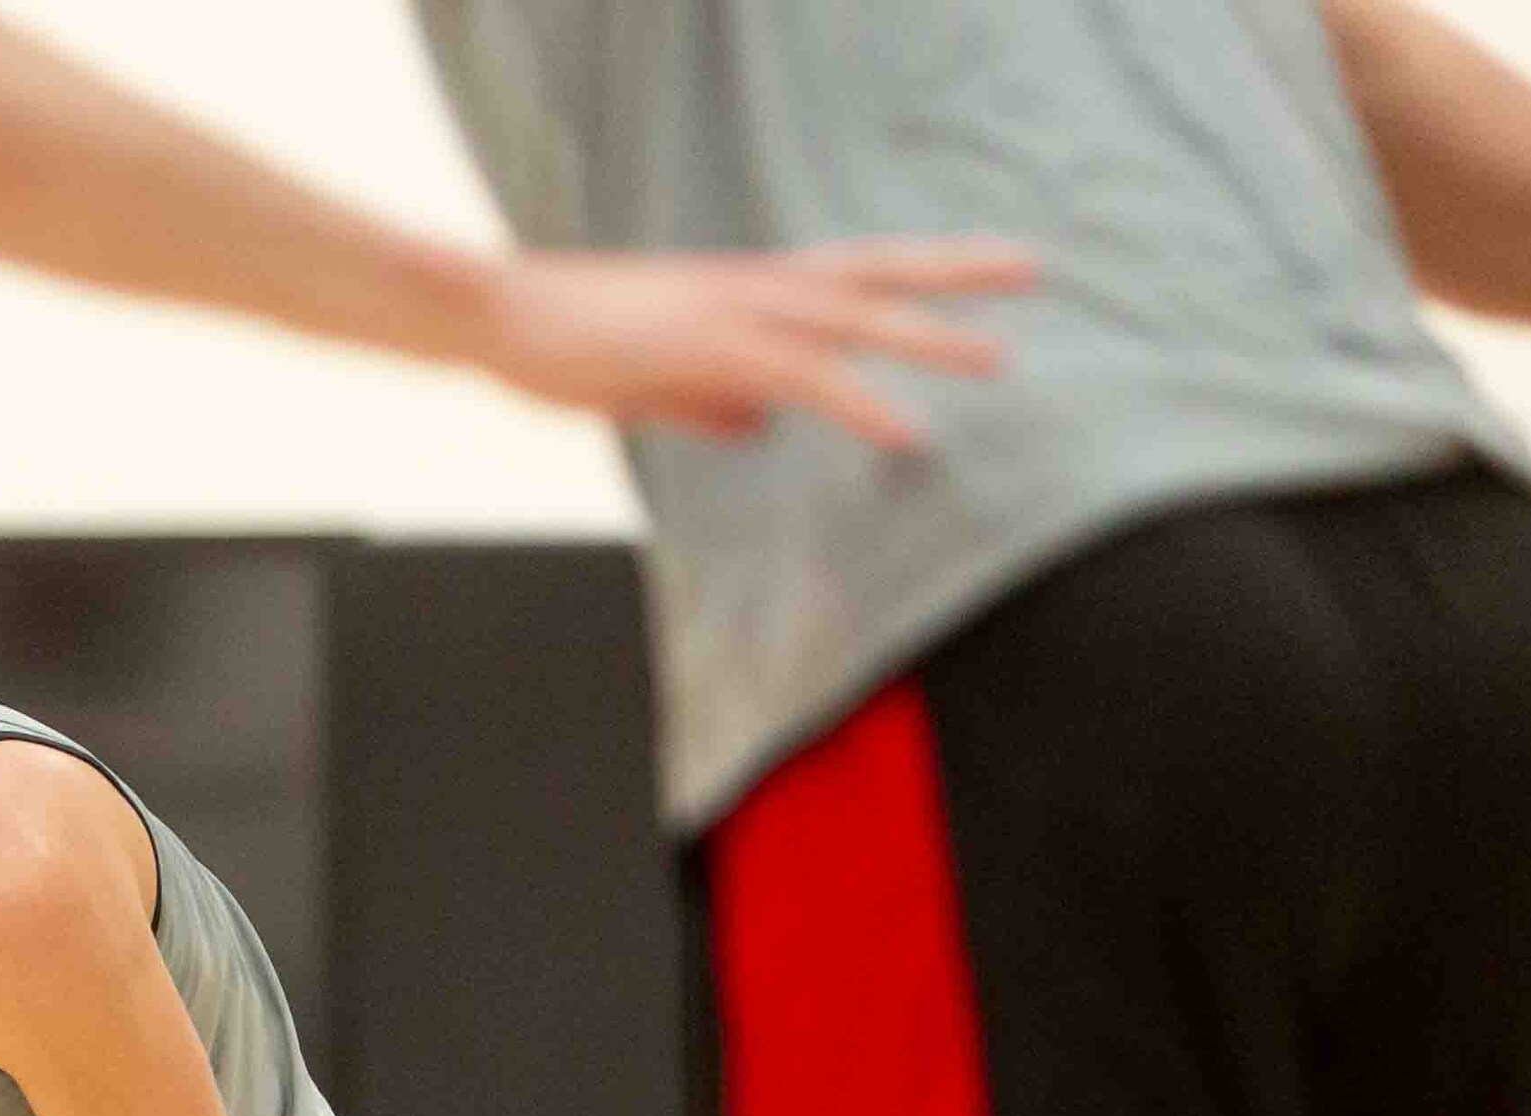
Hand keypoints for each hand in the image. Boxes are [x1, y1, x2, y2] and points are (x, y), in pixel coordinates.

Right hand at [474, 240, 1036, 452]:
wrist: (497, 314)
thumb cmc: (558, 343)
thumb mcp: (648, 377)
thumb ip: (711, 400)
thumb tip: (761, 427)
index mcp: (740, 289)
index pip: (848, 269)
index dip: (916, 267)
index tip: (980, 265)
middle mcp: (750, 286)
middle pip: (873, 270)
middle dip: (956, 270)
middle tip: (1033, 269)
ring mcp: (732, 311)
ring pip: (854, 318)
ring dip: (929, 338)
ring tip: (997, 359)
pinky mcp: (709, 349)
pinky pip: (808, 379)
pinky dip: (863, 406)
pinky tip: (908, 435)